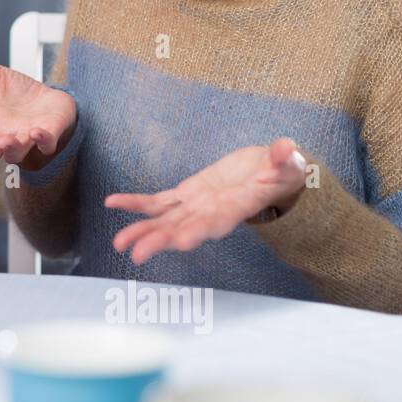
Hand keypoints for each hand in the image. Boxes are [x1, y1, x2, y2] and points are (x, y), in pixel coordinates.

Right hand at [0, 35, 76, 169]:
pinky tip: (38, 132)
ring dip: (9, 148)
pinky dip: (42, 140)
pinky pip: (46, 143)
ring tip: (4, 140)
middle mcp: (3, 136)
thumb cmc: (19, 95)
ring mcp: (26, 139)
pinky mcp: (48, 136)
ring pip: (15, 152)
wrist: (51, 101)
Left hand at [105, 137, 307, 264]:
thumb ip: (285, 159)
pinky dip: (135, 203)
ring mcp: (195, 206)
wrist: (268, 173)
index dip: (199, 231)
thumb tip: (287, 148)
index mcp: (235, 208)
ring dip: (141, 231)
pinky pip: (156, 201)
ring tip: (118, 243)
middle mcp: (211, 214)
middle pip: (182, 230)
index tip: (182, 241)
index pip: (215, 223)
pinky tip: (112, 203)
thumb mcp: (289, 164)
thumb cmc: (282, 173)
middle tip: (136, 254)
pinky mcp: (185, 195)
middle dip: (159, 241)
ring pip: (164, 221)